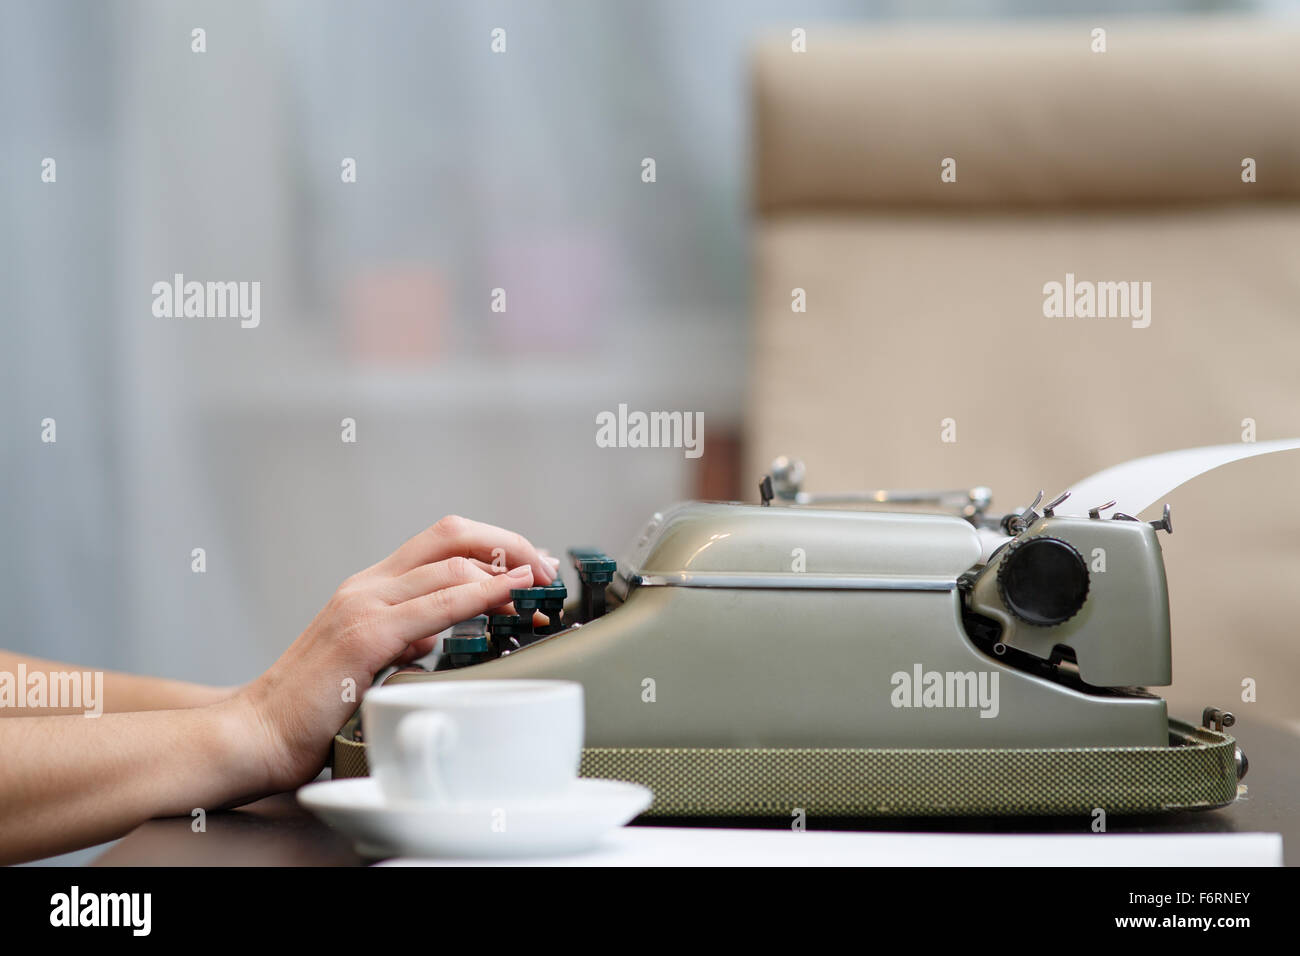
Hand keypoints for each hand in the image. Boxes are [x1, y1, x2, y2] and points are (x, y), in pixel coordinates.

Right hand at [230, 515, 558, 792]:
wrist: (256, 734)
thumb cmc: (310, 707)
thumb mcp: (365, 660)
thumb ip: (401, 638)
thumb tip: (436, 633)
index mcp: (371, 588)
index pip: (444, 541)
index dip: (495, 545)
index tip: (530, 567)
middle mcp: (367, 586)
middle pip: (453, 534)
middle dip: (510, 544)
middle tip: (545, 570)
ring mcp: (363, 606)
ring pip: (450, 563)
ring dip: (506, 569)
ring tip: (538, 588)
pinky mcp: (363, 636)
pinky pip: (435, 604)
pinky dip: (481, 594)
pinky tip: (509, 597)